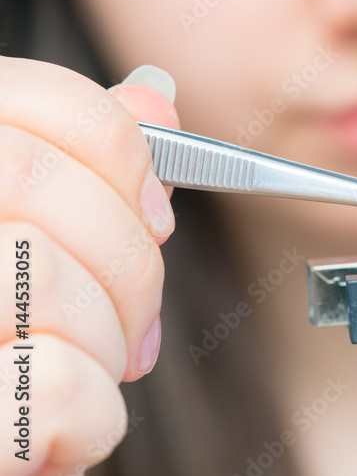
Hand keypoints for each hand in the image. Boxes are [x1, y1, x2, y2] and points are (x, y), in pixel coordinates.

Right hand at [0, 58, 177, 474]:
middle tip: (138, 323)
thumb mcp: (43, 248)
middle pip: (35, 178)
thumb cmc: (17, 355)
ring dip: (107, 342)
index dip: (122, 151)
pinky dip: (89, 417)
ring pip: (43, 275)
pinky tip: (64, 431)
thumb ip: (85, 172)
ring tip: (93, 374)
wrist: (1, 442)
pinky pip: (51, 385)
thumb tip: (152, 100)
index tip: (157, 216)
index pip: (38, 98)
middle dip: (128, 259)